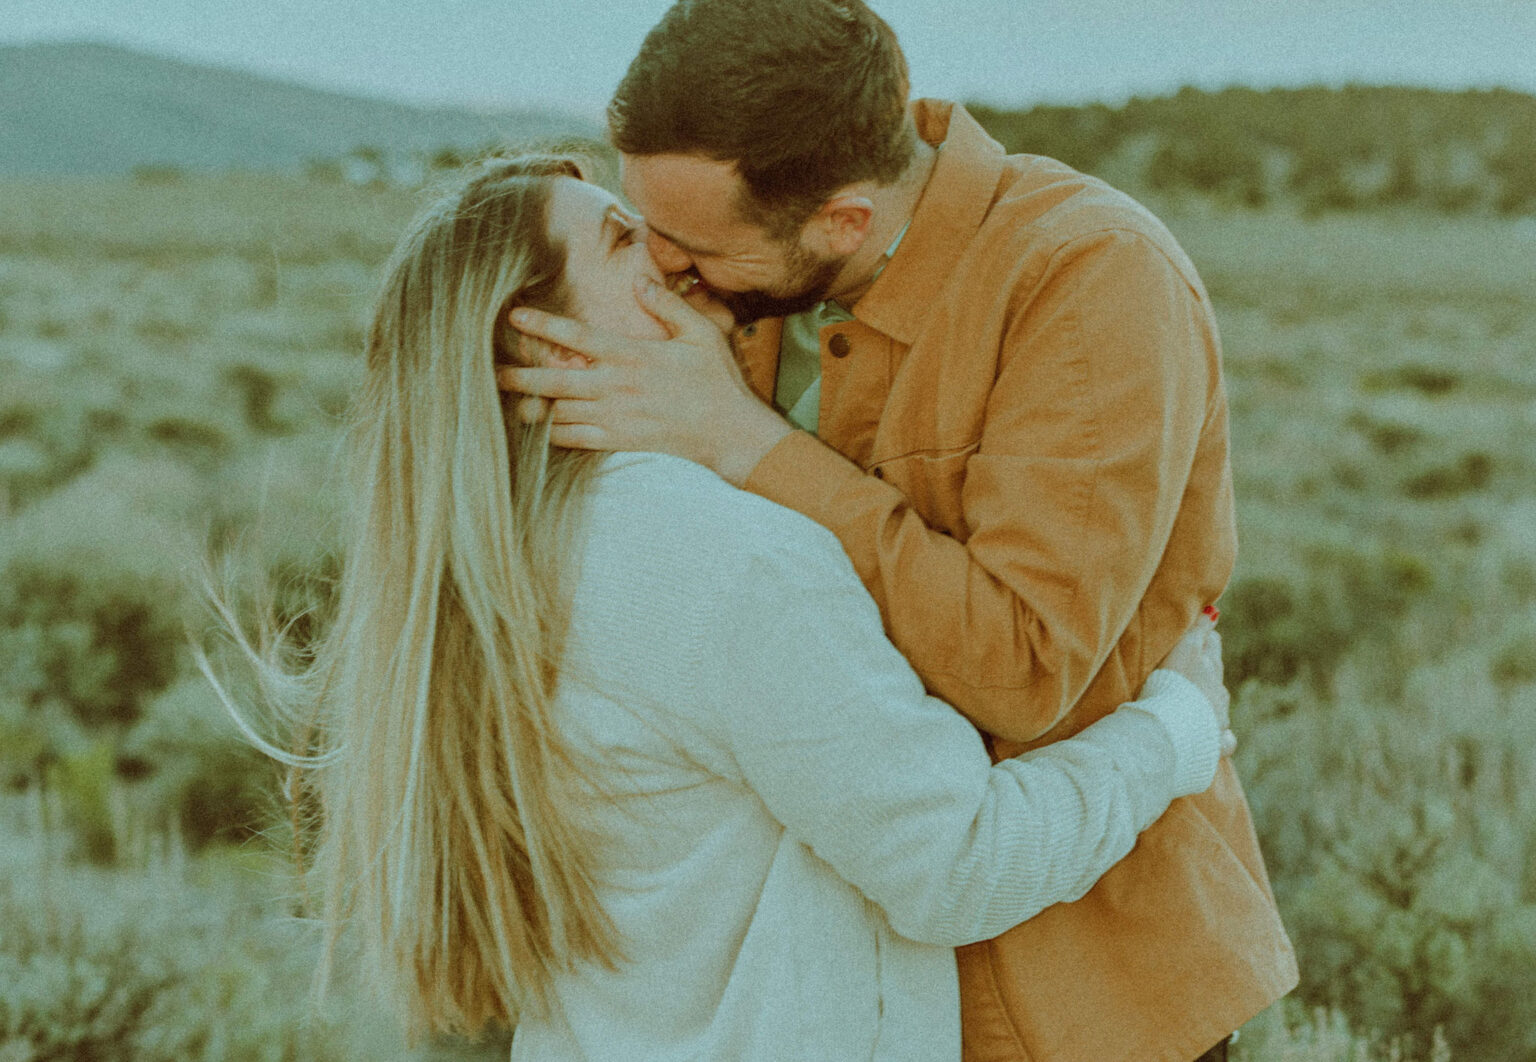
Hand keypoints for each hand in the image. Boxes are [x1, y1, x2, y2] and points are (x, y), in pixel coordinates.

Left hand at [496, 276, 792, 485]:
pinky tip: (536, 429)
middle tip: (492, 371)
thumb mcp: (702, 333)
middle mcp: (617, 387)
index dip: (543, 325)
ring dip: (530, 406)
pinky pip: (574, 440)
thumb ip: (668, 305)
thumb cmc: (717, 380)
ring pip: (558, 413)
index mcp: (633, 356)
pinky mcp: (619, 441)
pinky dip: (551, 435)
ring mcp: (615, 418)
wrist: (730, 433)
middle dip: (520, 375)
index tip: (514, 316)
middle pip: (555, 380)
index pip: (577, 336)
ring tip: (507, 400)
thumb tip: (640, 279)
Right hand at [1158, 613, 1235, 755]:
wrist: (1173, 729)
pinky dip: (1222, 738)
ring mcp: (1218, 718)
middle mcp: (1218, 692)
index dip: (1203, 639)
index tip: (1197, 637)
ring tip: (1195, 703)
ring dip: (1208, 702)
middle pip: (1215, 674)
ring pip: (1218, 705)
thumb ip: (1198, 630)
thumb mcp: (1183, 650)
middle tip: (1194, 665)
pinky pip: (1225, 740)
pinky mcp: (1215, 744)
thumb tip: (1214, 610)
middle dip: (1208, 669)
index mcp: (1209, 667)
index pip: (1211, 645)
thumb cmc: (1172, 686)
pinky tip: (1220, 738)